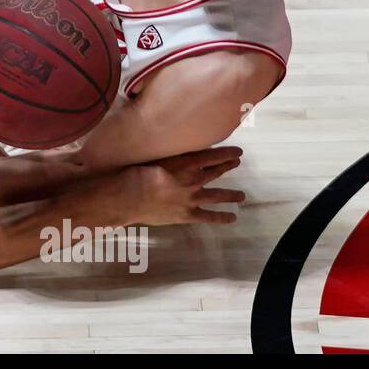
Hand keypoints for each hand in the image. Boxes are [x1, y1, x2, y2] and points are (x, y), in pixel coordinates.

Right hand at [115, 146, 246, 225]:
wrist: (128, 197)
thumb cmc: (134, 174)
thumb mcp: (153, 158)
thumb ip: (168, 157)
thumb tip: (176, 153)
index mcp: (185, 163)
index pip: (211, 155)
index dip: (226, 153)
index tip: (237, 151)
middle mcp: (193, 179)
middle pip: (216, 172)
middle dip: (228, 166)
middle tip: (237, 163)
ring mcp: (192, 198)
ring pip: (218, 195)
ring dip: (232, 195)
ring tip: (241, 196)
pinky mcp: (187, 214)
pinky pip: (208, 217)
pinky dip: (221, 218)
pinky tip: (232, 218)